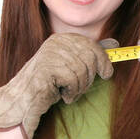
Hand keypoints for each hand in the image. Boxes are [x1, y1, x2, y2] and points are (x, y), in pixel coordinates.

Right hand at [0, 34, 115, 138]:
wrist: (25, 99)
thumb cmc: (50, 85)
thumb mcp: (71, 67)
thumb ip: (89, 55)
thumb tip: (114, 44)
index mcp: (62, 39)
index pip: (92, 45)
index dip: (103, 61)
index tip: (107, 74)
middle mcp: (56, 42)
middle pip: (90, 58)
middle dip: (89, 77)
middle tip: (79, 88)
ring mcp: (51, 53)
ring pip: (83, 71)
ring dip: (79, 88)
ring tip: (67, 91)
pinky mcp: (48, 67)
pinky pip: (73, 80)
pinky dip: (71, 92)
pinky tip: (62, 94)